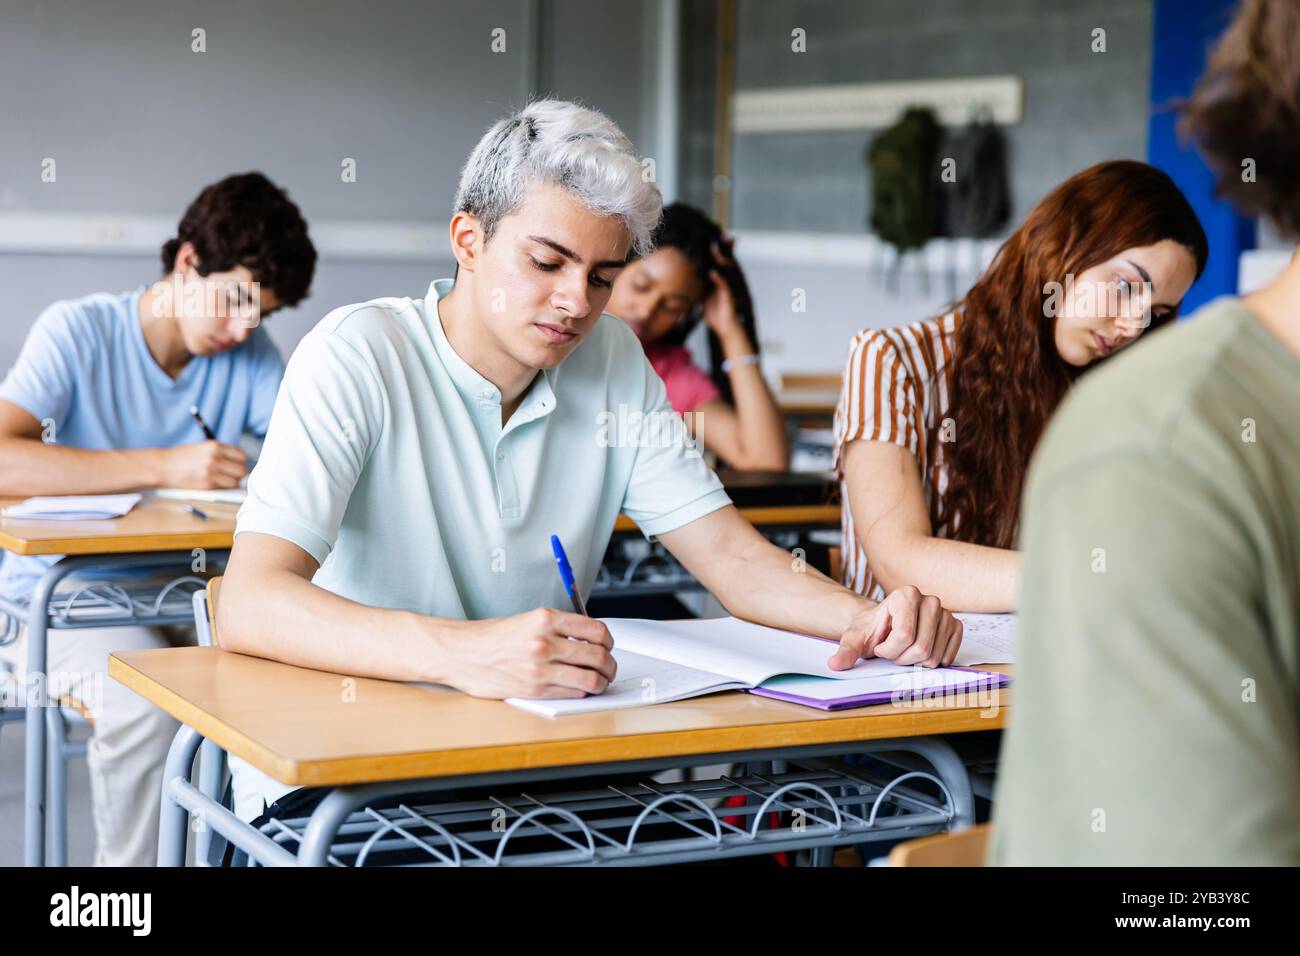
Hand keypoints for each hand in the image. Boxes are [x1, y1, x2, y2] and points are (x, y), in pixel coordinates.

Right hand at [159, 440, 246, 488]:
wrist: (162, 466)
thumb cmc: (181, 457)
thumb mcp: (202, 447)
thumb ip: (220, 452)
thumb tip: (238, 461)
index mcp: (214, 446)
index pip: (241, 455)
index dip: (241, 461)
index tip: (238, 464)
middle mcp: (214, 458)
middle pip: (242, 470)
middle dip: (239, 473)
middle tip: (232, 475)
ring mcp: (210, 472)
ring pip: (235, 482)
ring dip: (232, 482)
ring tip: (223, 480)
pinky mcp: (206, 485)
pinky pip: (223, 488)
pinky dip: (222, 488)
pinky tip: (214, 484)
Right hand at [440, 607, 617, 698]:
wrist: (461, 653)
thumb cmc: (492, 637)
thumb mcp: (528, 620)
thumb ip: (559, 627)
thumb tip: (589, 639)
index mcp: (545, 619)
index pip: (596, 630)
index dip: (609, 641)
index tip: (608, 645)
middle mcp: (545, 642)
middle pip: (599, 656)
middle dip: (610, 665)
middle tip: (608, 668)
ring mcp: (540, 668)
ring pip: (591, 679)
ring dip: (602, 682)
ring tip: (599, 682)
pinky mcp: (534, 690)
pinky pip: (573, 693)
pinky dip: (582, 692)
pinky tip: (578, 688)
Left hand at [700, 240, 743, 339]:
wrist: (725, 328)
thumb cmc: (715, 312)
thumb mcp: (702, 295)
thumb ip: (698, 285)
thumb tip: (687, 278)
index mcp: (720, 278)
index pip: (719, 259)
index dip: (718, 247)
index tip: (711, 235)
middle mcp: (726, 280)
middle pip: (726, 260)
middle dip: (724, 247)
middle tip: (719, 234)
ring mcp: (729, 288)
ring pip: (726, 270)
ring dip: (720, 259)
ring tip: (713, 249)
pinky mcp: (729, 297)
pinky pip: (724, 286)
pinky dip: (718, 279)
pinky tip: (712, 273)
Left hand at [828, 587, 962, 669]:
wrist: (884, 627)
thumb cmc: (872, 630)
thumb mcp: (855, 638)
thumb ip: (846, 651)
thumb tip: (835, 664)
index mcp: (906, 594)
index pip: (904, 636)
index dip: (889, 651)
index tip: (879, 646)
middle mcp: (929, 600)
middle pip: (921, 647)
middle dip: (902, 658)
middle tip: (892, 651)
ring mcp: (945, 612)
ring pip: (933, 655)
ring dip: (916, 662)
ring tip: (905, 650)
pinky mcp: (955, 626)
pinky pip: (948, 655)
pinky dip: (932, 661)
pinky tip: (920, 653)